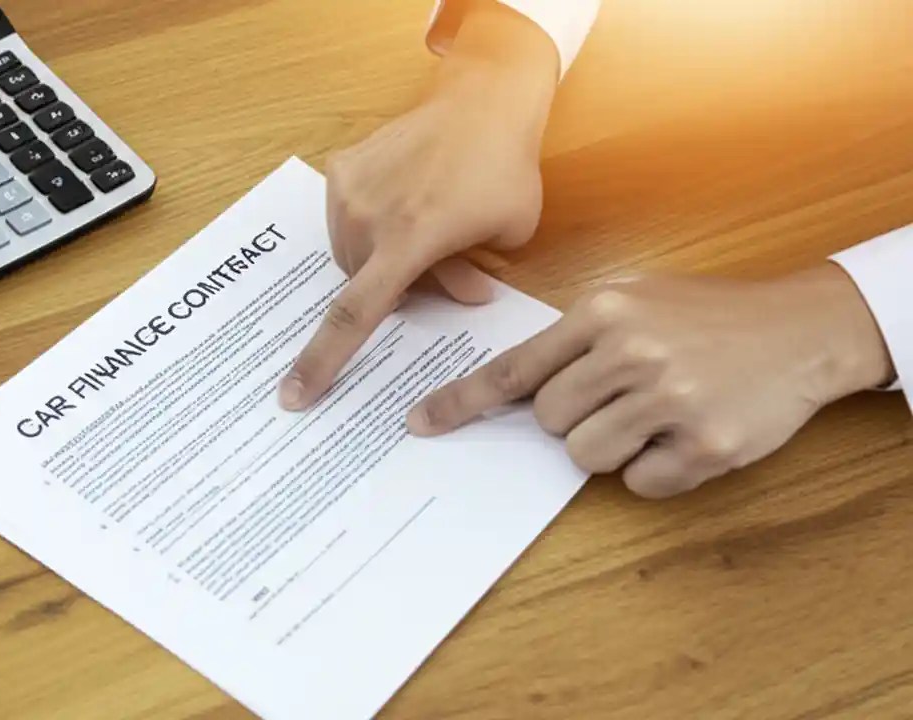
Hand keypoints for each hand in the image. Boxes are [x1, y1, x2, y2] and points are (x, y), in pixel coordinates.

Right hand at [278, 4, 559, 410]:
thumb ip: (468, 276)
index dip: (323, 360)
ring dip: (377, 257)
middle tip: (435, 266)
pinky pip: (344, 218)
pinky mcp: (342, 168)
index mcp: (409, 240)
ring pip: (349, 254)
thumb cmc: (503, 169)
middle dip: (392, 288)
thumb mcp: (502, 235)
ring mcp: (348, 190)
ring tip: (421, 224)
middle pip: (361, 284)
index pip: (356, 314)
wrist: (484, 99)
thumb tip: (458, 299)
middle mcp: (367, 216)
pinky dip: (369, 223)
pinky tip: (403, 201)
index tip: (297, 395)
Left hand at [407, 266, 895, 497]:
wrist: (800, 327)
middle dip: (575, 419)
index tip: (421, 424)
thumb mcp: (633, 301)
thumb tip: (512, 391)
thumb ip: (574, 340)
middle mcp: (631, 352)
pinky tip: (687, 432)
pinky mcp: (706, 444)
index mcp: (603, 312)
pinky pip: (641, 482)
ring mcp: (670, 399)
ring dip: (613, 446)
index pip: (514, 370)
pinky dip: (657, 469)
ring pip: (587, 457)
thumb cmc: (704, 316)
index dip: (463, 402)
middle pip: (551, 422)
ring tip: (657, 411)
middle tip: (623, 395)